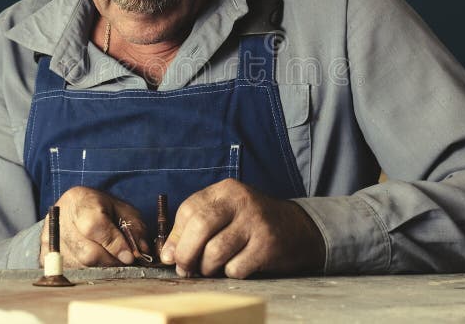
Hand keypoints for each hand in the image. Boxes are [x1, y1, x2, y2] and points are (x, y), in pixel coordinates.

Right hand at [39, 186, 150, 267]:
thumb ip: (134, 228)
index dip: (114, 244)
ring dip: (101, 267)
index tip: (129, 256)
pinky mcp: (44, 255)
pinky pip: (71, 272)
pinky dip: (86, 270)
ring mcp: (49, 239)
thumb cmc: (100, 208)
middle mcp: (59, 220)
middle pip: (87, 253)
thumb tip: (141, 251)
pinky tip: (94, 260)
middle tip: (123, 260)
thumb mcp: (122, 209)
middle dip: (111, 260)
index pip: (94, 226)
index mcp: (79, 200)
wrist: (73, 208)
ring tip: (109, 258)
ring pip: (80, 267)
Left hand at [159, 179, 324, 278]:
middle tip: (185, 269)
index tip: (171, 255)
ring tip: (213, 267)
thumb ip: (195, 226)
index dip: (176, 237)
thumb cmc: (251, 223)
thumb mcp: (225, 214)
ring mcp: (256, 222)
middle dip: (186, 254)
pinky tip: (238, 266)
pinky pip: (235, 268)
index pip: (189, 209)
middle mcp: (242, 201)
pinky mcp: (267, 245)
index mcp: (226, 190)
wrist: (297, 229)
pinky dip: (231, 273)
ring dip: (208, 268)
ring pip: (215, 252)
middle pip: (199, 227)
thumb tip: (167, 254)